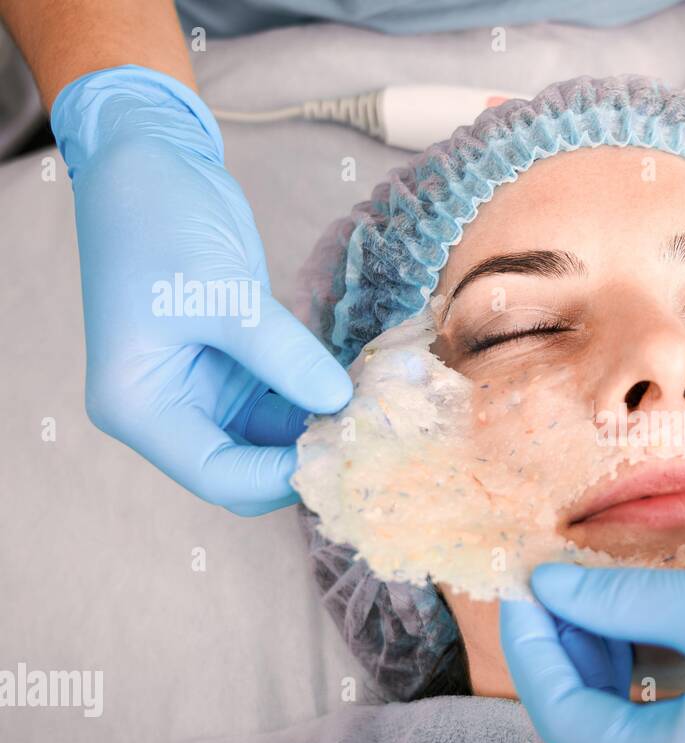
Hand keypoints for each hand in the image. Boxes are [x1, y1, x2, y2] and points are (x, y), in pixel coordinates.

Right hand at [51, 66, 351, 514]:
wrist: (151, 161)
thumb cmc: (159, 223)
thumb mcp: (223, 294)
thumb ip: (283, 356)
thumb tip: (343, 404)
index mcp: (140, 406)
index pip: (218, 475)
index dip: (282, 477)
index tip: (346, 454)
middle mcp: (170, 409)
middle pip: (250, 466)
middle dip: (309, 456)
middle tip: (376, 437)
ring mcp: (206, 388)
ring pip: (276, 436)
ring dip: (325, 425)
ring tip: (382, 410)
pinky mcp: (240, 363)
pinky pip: (288, 397)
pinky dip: (323, 393)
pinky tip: (366, 383)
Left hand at [501, 448, 684, 742]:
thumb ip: (616, 600)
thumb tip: (547, 588)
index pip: (569, 721)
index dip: (536, 646)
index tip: (525, 587)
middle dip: (577, 669)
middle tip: (573, 595)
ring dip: (620, 691)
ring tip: (622, 613)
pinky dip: (668, 707)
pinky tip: (675, 643)